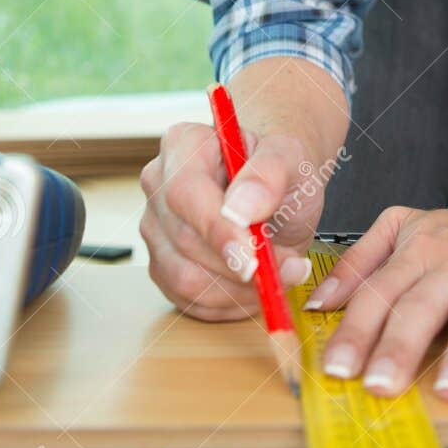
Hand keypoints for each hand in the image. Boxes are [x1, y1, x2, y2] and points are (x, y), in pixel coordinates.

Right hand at [139, 120, 326, 318]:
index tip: (252, 256)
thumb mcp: (290, 158)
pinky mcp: (164, 268)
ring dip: (241, 288)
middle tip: (288, 263)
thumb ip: (269, 174)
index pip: (184, 192)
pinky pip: (191, 302)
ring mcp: (156, 230)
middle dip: (241, 264)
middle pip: (184, 241)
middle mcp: (159, 186)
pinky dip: (233, 302)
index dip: (216, 229)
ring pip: (186, 279)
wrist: (278, 191)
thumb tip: (240, 208)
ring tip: (279, 269)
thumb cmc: (280, 169)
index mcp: (182, 145)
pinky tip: (258, 282)